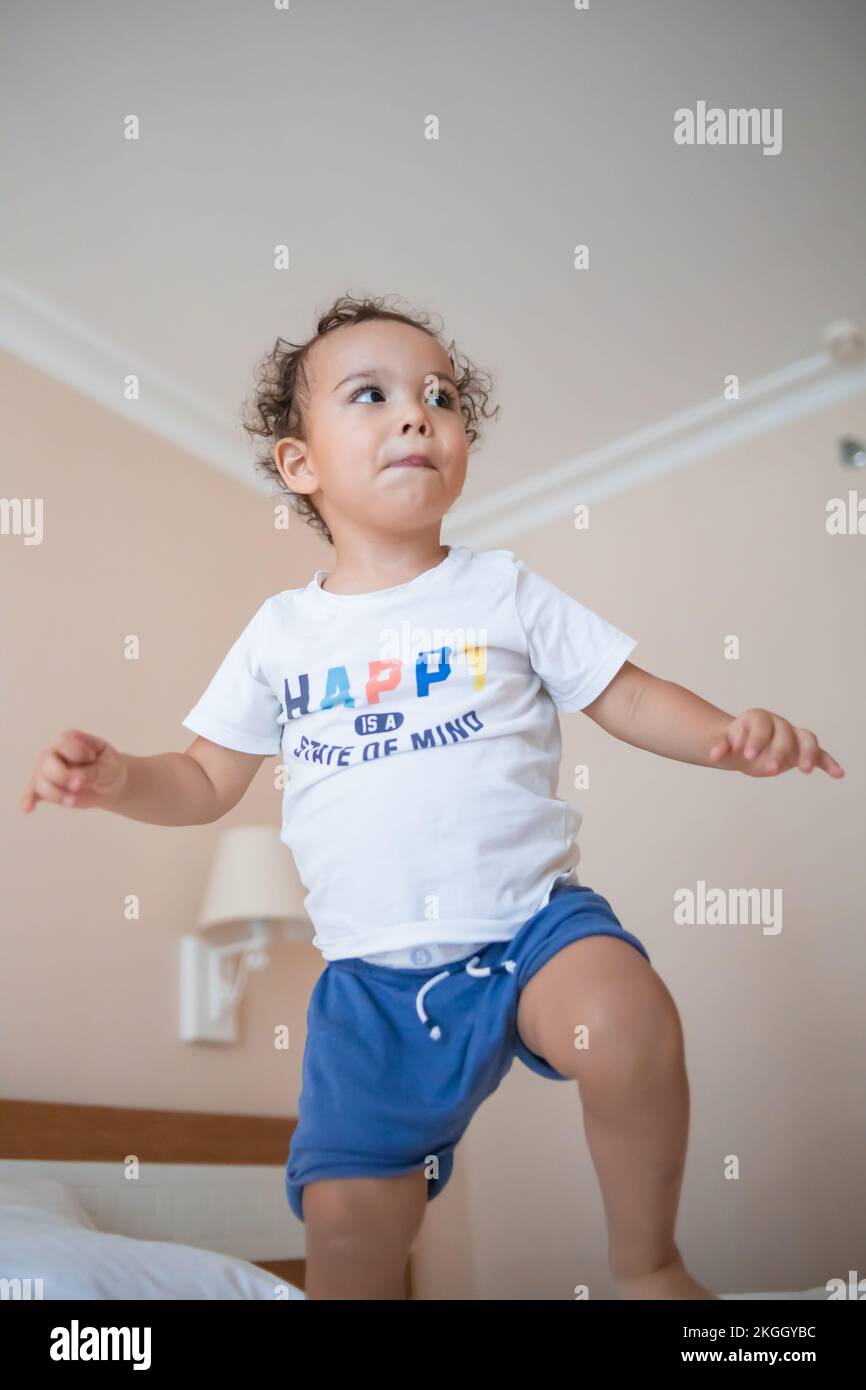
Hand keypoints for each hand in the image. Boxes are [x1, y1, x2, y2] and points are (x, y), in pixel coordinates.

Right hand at [21, 729, 128, 811]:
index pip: (64, 743)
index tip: (92, 757)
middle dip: (62, 776)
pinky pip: (33, 793)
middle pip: (46, 762)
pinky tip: (28, 808)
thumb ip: (94, 771)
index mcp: (71, 740)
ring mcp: (48, 771)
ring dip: (56, 794)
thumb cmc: (110, 769)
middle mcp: (55, 753)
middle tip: (79, 785)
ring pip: (40, 781)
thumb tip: (77, 779)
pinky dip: (29, 799)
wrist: (110, 784)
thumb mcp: (110, 768)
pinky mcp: (47, 788)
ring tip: (72, 801)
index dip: (77, 753)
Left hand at [709, 709, 843, 777]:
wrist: (743, 746)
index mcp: (758, 718)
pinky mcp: (802, 751)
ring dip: (807, 754)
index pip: (761, 725)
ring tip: (805, 770)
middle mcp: (779, 724)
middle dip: (779, 751)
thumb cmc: (735, 743)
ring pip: (806, 739)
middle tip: (769, 769)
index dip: (756, 739)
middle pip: (785, 733)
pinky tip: (838, 775)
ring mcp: (793, 736)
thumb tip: (713, 755)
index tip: (747, 755)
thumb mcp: (724, 744)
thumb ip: (720, 747)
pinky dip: (829, 763)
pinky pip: (819, 754)